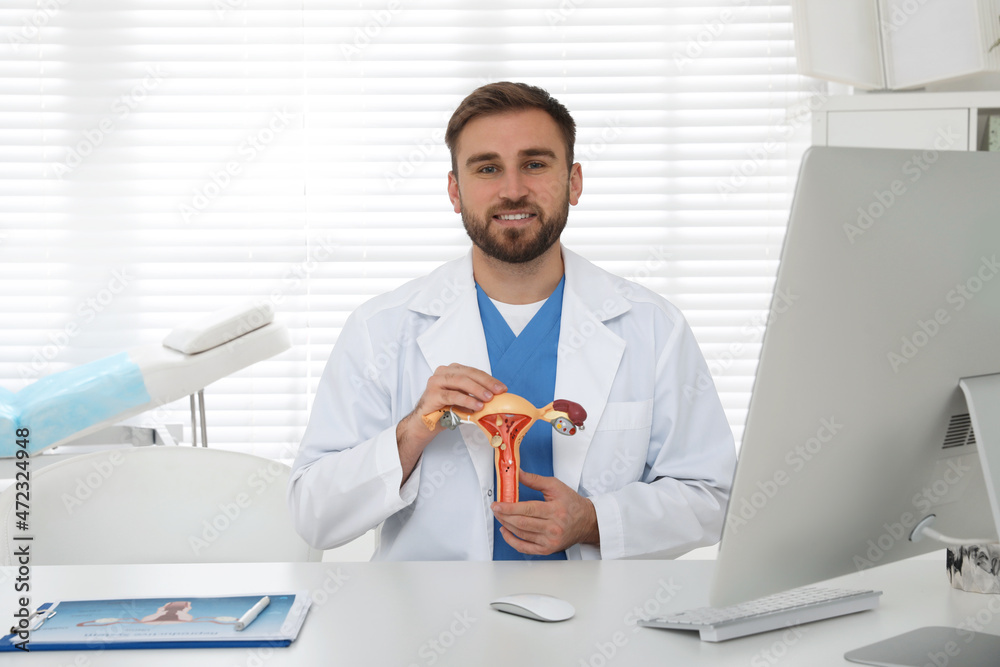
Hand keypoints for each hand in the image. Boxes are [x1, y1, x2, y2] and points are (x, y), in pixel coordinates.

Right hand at [396, 364, 504, 484]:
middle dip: (485, 383)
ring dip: (477, 390)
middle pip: (468, 374)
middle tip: (498, 392)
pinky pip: (452, 395)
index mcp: (452, 370)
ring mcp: (436, 382)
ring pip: (460, 382)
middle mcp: (443, 372)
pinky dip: (466, 400)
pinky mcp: (432, 394)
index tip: (502, 388)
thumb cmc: (445, 410)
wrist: (425, 423)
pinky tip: (476, 406)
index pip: (474, 371)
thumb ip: (476, 395)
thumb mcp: (464, 400)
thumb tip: (497, 399)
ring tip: (489, 399)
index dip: (489, 379)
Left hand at [491, 470, 599, 554]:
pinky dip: (512, 541)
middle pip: (522, 523)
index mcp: (556, 510)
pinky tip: (505, 531)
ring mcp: (550, 541)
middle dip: (504, 515)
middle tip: (495, 509)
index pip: (528, 509)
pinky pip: (525, 548)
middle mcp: (553, 528)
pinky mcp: (548, 549)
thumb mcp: (555, 486)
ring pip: (521, 534)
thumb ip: (535, 480)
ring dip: (506, 525)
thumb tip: (517, 473)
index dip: (509, 507)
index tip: (497, 504)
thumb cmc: (571, 504)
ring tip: (500, 516)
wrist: (587, 522)